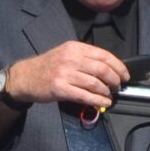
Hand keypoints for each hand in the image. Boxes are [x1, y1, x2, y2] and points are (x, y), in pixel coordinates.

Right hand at [3, 41, 132, 113]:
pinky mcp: (60, 89)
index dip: (118, 66)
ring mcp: (64, 74)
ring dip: (106, 92)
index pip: (103, 55)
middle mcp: (70, 58)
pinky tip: (103, 102)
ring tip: (109, 96)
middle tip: (118, 86)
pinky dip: (97, 100)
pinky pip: (84, 95)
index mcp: (74, 48)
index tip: (124, 75)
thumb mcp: (65, 54)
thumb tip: (109, 69)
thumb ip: (85, 58)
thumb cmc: (47, 67)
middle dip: (114, 80)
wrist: (25, 77)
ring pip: (94, 83)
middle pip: (101, 69)